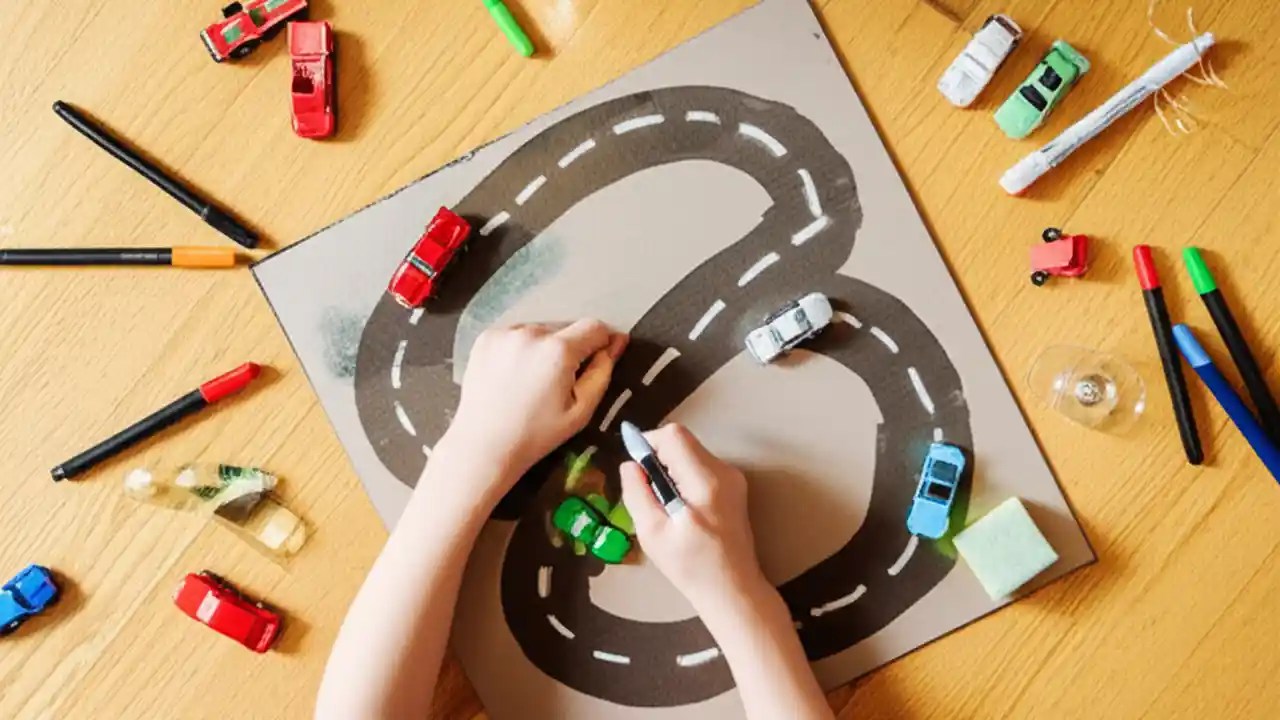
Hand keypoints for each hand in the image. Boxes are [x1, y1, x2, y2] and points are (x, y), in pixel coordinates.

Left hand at [443, 320, 627, 493]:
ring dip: (546, 346)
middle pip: (566, 327)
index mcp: (558, 350)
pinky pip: (517, 334)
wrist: (483, 445)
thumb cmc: (537, 435)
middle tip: (562, 379)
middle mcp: (532, 332)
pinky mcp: (486, 337)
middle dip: (572, 347)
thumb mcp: (581, 410)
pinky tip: (516, 373)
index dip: (603, 341)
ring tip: (536, 378)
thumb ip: (602, 372)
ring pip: (541, 329)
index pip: (594, 327)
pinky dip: (523, 347)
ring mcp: (505, 332)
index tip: (599, 358)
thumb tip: (617, 342)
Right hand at [620, 424, 768, 612]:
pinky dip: (684, 477)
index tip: (635, 468)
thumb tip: (629, 465)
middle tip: (648, 491)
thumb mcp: (653, 533)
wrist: (733, 589)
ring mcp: (733, 478)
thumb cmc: (691, 567)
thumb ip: (637, 493)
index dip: (648, 444)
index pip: (673, 436)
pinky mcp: (735, 487)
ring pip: (692, 452)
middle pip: (683, 441)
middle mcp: (724, 471)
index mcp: (705, 481)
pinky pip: (701, 467)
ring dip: (671, 468)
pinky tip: (680, 508)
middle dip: (658, 458)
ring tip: (664, 504)